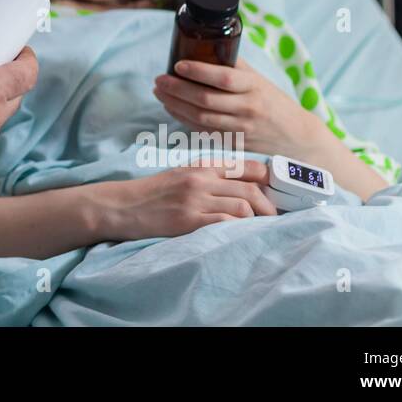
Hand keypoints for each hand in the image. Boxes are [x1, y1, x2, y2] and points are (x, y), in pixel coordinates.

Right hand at [93, 159, 276, 239]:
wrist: (122, 205)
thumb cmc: (153, 193)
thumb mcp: (183, 175)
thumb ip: (210, 176)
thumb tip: (244, 187)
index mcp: (201, 166)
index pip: (246, 166)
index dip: (269, 179)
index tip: (278, 192)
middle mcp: (201, 179)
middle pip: (251, 189)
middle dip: (270, 206)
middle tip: (275, 218)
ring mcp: (194, 200)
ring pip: (242, 207)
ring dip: (256, 220)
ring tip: (258, 229)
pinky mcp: (188, 221)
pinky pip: (225, 224)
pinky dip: (238, 230)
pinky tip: (239, 235)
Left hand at [152, 58, 322, 157]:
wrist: (296, 137)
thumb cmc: (274, 102)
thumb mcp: (260, 80)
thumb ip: (235, 67)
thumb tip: (206, 47)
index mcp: (255, 87)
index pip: (224, 78)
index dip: (198, 72)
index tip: (177, 65)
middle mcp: (248, 108)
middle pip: (205, 100)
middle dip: (177, 89)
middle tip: (159, 80)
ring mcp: (241, 129)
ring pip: (200, 118)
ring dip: (175, 104)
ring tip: (160, 92)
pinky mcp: (234, 144)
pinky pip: (203, 131)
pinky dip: (184, 119)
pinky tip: (172, 108)